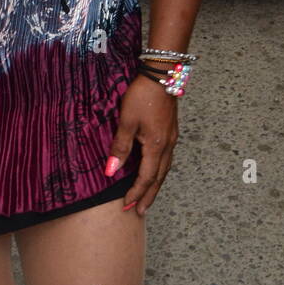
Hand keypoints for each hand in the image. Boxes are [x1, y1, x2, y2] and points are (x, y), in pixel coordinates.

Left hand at [106, 75, 177, 216]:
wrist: (162, 73)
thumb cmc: (143, 95)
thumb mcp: (127, 121)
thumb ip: (120, 147)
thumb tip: (111, 171)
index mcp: (157, 145)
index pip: (146, 177)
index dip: (136, 192)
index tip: (127, 205)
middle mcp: (168, 144)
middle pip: (159, 177)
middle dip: (149, 195)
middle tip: (141, 211)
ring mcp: (171, 136)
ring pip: (165, 167)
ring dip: (156, 184)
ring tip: (148, 195)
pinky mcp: (171, 129)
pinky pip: (167, 157)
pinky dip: (159, 169)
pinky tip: (155, 169)